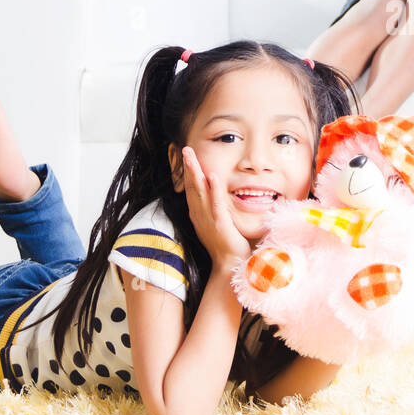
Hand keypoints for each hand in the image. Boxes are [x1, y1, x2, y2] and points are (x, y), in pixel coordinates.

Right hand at [181, 146, 251, 266]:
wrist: (229, 265)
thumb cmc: (227, 244)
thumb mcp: (218, 223)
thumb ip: (216, 208)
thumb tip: (220, 194)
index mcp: (199, 214)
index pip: (192, 189)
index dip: (189, 173)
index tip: (187, 157)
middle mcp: (200, 215)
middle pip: (192, 186)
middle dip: (188, 167)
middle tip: (185, 149)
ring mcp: (208, 219)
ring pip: (199, 191)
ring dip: (195, 172)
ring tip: (191, 156)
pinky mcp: (220, 224)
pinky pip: (216, 204)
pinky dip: (213, 189)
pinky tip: (212, 176)